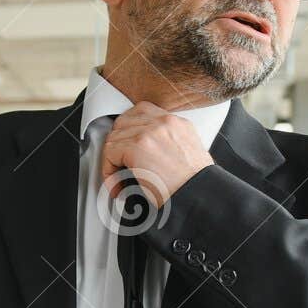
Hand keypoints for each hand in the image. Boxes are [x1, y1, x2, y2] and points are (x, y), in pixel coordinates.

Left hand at [98, 101, 215, 204]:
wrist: (198, 195)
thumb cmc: (194, 185)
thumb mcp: (186, 153)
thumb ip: (166, 143)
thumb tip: (146, 152)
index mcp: (177, 123)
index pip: (142, 112)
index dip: (129, 130)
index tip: (126, 148)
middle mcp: (163, 122)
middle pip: (124, 122)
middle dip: (118, 144)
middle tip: (120, 165)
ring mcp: (149, 132)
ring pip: (114, 138)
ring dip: (112, 161)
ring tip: (120, 181)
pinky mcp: (137, 146)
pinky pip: (110, 153)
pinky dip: (109, 172)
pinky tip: (119, 185)